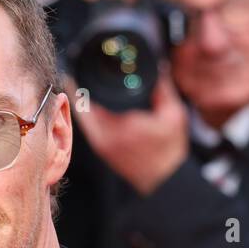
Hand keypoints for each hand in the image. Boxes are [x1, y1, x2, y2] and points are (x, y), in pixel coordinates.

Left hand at [70, 69, 188, 194]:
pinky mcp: (102, 149)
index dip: (78, 82)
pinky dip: (89, 112)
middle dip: (78, 88)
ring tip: (83, 82)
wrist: (165, 182)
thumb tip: (158, 66)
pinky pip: (89, 125)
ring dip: (82, 101)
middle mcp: (102, 137)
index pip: (86, 101)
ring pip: (82, 117)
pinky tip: (95, 102)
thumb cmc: (169, 151)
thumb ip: (163, 89)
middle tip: (78, 70)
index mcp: (115, 127)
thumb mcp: (173, 115)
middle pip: (79, 108)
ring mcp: (100, 144)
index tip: (75, 67)